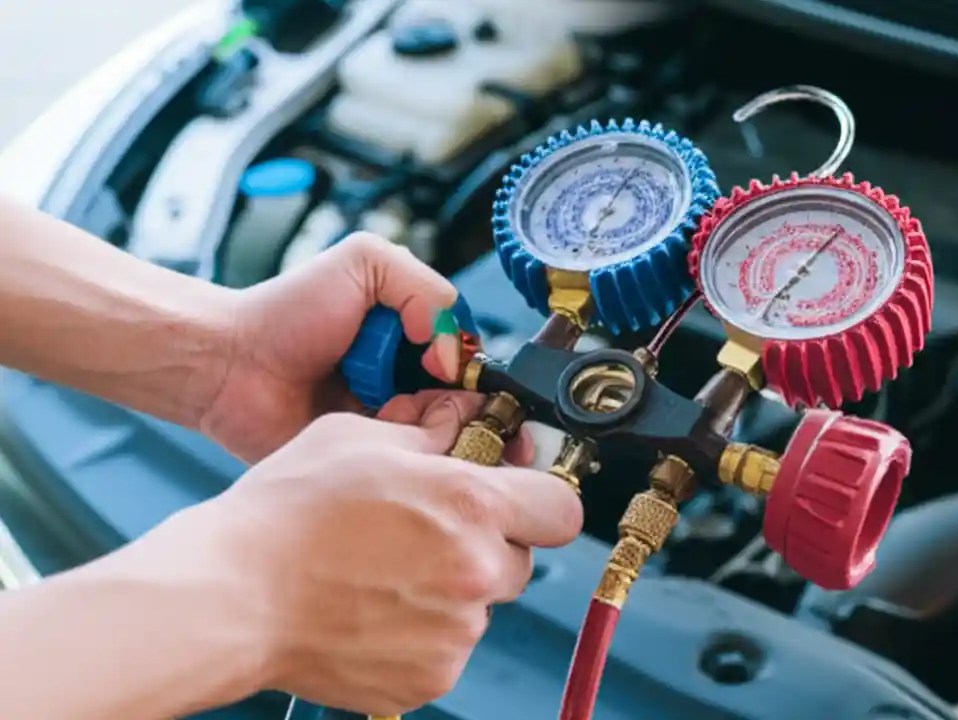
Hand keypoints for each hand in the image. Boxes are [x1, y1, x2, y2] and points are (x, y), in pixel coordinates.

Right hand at [142, 392, 577, 714]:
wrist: (229, 597)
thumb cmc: (285, 513)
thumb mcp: (357, 438)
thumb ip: (428, 434)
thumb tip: (462, 428)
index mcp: (469, 504)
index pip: (561, 508)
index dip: (540, 500)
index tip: (518, 498)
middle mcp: (475, 572)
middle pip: (520, 559)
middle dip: (486, 544)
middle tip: (427, 534)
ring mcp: (455, 634)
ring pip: (480, 606)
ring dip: (450, 590)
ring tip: (381, 574)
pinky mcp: (428, 678)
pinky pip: (446, 648)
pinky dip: (421, 632)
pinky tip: (369, 610)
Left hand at [200, 233, 463, 461]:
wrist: (230, 364)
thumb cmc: (286, 312)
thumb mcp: (363, 262)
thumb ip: (423, 285)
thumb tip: (451, 347)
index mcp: (413, 333)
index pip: (468, 353)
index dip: (465, 361)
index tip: (441, 364)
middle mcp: (406, 378)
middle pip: (462, 398)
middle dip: (449, 398)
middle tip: (415, 388)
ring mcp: (388, 419)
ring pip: (439, 434)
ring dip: (422, 424)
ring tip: (387, 408)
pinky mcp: (367, 457)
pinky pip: (403, 464)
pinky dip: (400, 452)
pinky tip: (377, 434)